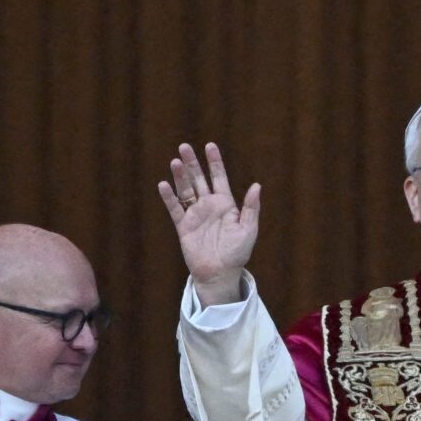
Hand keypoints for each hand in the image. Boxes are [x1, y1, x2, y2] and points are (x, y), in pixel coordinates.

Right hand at [158, 141, 261, 305]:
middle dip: (192, 163)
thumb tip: (256, 185)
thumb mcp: (248, 229)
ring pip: (186, 190)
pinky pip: (175, 209)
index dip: (214, 162)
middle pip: (199, 179)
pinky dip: (169, 197)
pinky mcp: (184, 227)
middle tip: (184, 146)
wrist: (220, 274)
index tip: (210, 146)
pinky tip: (164, 185)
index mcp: (226, 203)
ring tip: (175, 161)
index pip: (219, 177)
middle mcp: (209, 205)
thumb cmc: (237, 253)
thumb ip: (251, 208)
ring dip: (180, 176)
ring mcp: (195, 215)